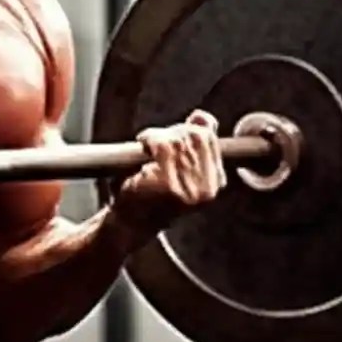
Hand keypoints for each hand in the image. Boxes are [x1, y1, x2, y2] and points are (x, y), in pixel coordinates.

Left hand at [111, 110, 226, 229]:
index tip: (171, 134)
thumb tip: (202, 116)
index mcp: (214, 183)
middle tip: (154, 140)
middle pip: (196, 136)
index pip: (209, 139)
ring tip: (146, 146)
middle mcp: (207, 189)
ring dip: (158, 136)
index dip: (188, 128)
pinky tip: (142, 146)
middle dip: (173, 131)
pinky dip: (150, 139)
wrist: (128, 225)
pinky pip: (164, 146)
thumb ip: (192, 143)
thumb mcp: (177, 168)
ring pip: (179, 140)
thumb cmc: (147, 197)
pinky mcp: (169, 186)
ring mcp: (189, 189)